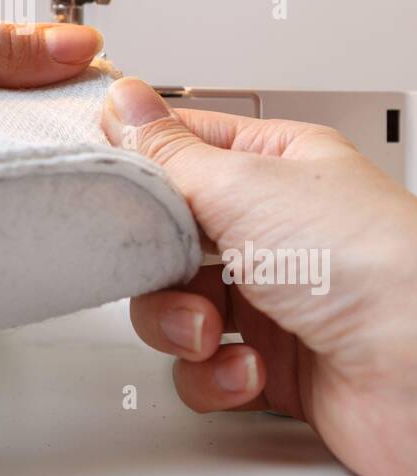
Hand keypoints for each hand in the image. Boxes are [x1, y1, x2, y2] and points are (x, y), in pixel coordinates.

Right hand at [103, 78, 416, 475]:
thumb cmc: (371, 265)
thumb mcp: (245, 186)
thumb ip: (168, 151)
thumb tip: (124, 100)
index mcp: (277, 165)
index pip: (185, 147)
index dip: (140, 165)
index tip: (105, 182)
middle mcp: (277, 229)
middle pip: (169, 238)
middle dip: (156, 265)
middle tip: (166, 268)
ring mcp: (276, 298)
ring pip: (178, 307)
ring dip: (182, 326)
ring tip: (213, 330)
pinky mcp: (277, 366)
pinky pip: (208, 368)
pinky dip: (217, 375)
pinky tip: (249, 370)